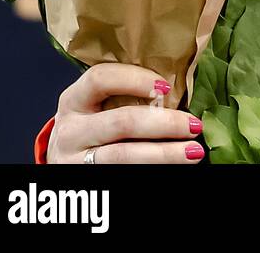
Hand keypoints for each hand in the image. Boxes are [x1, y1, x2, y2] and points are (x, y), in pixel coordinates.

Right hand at [46, 63, 204, 163]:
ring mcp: (74, 159)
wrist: (65, 161)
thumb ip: (127, 96)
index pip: (100, 79)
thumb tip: (179, 89)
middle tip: (194, 125)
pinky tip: (175, 166)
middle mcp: (70, 129)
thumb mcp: (100, 106)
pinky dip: (154, 168)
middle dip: (164, 123)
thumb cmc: (96, 123)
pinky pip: (122, 172)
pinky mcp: (86, 180)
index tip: (167, 87)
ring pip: (123, 155)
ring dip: (164, 153)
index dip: (136, 79)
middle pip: (121, 122)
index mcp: (74, 100)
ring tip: (194, 152)